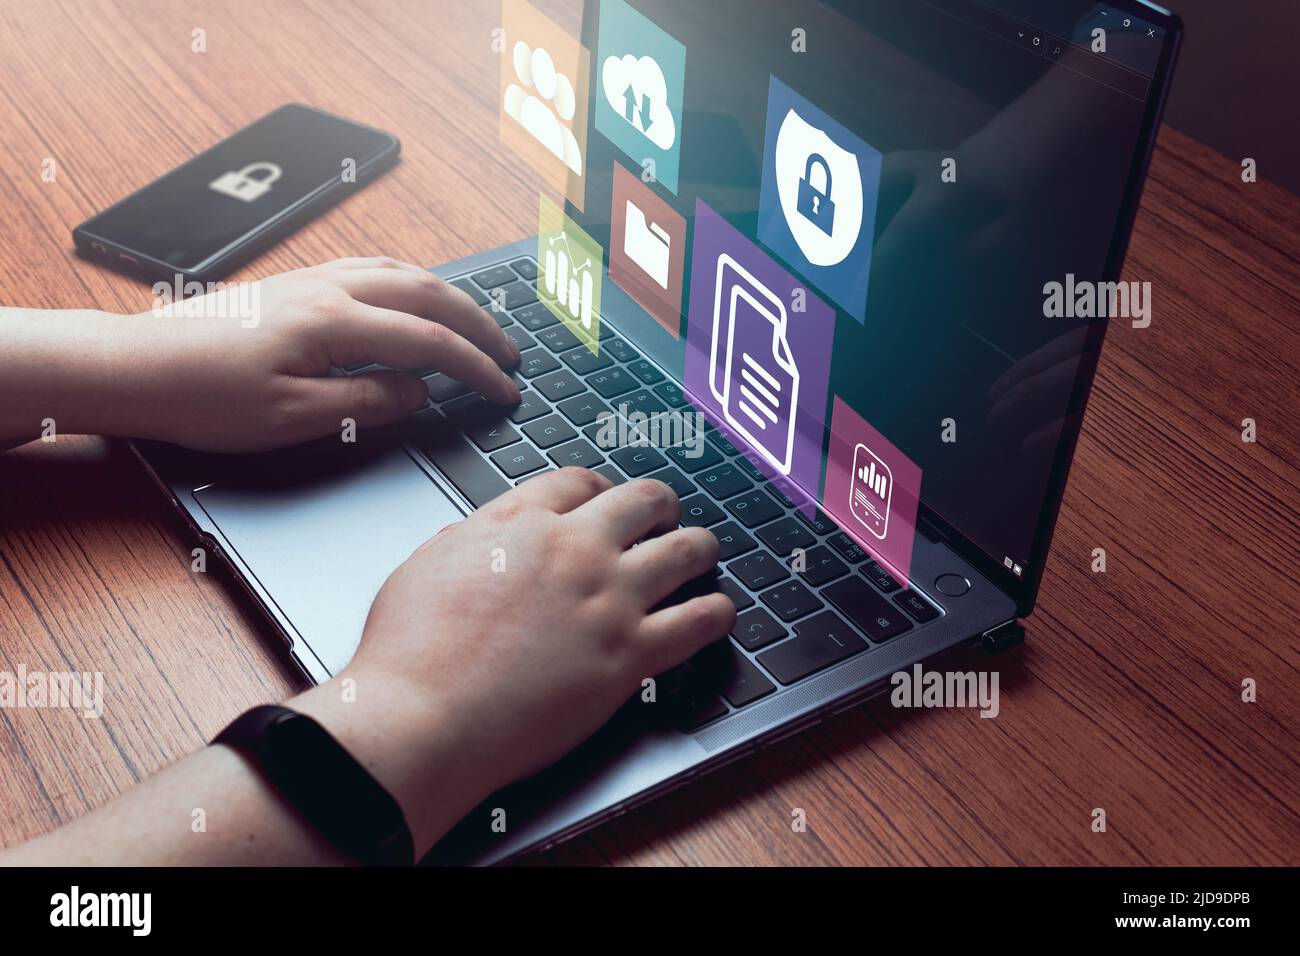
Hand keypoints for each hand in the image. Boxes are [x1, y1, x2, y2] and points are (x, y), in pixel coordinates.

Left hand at [117, 257, 520, 451]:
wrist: (136, 366)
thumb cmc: (203, 396)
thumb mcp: (291, 418)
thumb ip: (365, 403)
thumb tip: (417, 392)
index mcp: (332, 322)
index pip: (428, 341)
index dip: (475, 367)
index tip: (505, 388)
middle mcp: (328, 288)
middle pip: (428, 293)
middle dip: (478, 324)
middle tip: (510, 353)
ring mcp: (312, 279)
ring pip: (403, 271)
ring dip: (450, 296)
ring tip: (477, 325)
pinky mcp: (296, 283)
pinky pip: (373, 267)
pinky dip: (412, 282)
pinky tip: (415, 297)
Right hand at [291, 468, 735, 854]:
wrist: (423, 717)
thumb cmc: (411, 653)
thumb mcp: (427, 564)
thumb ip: (469, 537)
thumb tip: (486, 531)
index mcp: (523, 525)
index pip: (578, 482)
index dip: (599, 486)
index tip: (606, 496)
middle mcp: (576, 552)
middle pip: (643, 501)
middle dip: (659, 505)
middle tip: (664, 516)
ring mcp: (610, 600)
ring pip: (685, 550)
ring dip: (699, 546)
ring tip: (703, 552)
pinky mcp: (630, 655)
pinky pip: (698, 621)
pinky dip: (716, 611)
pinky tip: (717, 611)